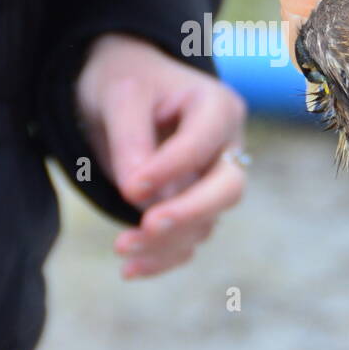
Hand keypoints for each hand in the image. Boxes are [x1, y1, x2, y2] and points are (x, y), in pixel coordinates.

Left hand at [75, 33, 246, 277]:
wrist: (122, 89)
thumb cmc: (126, 81)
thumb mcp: (120, 95)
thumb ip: (130, 139)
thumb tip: (138, 195)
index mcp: (217, 107)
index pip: (201, 145)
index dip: (168, 169)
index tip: (129, 187)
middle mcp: (226, 147)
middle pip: (228, 189)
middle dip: (189, 212)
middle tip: (149, 225)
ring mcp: (214, 181)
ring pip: (206, 223)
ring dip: (166, 242)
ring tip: (121, 248)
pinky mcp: (196, 208)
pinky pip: (189, 241)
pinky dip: (162, 258)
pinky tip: (130, 269)